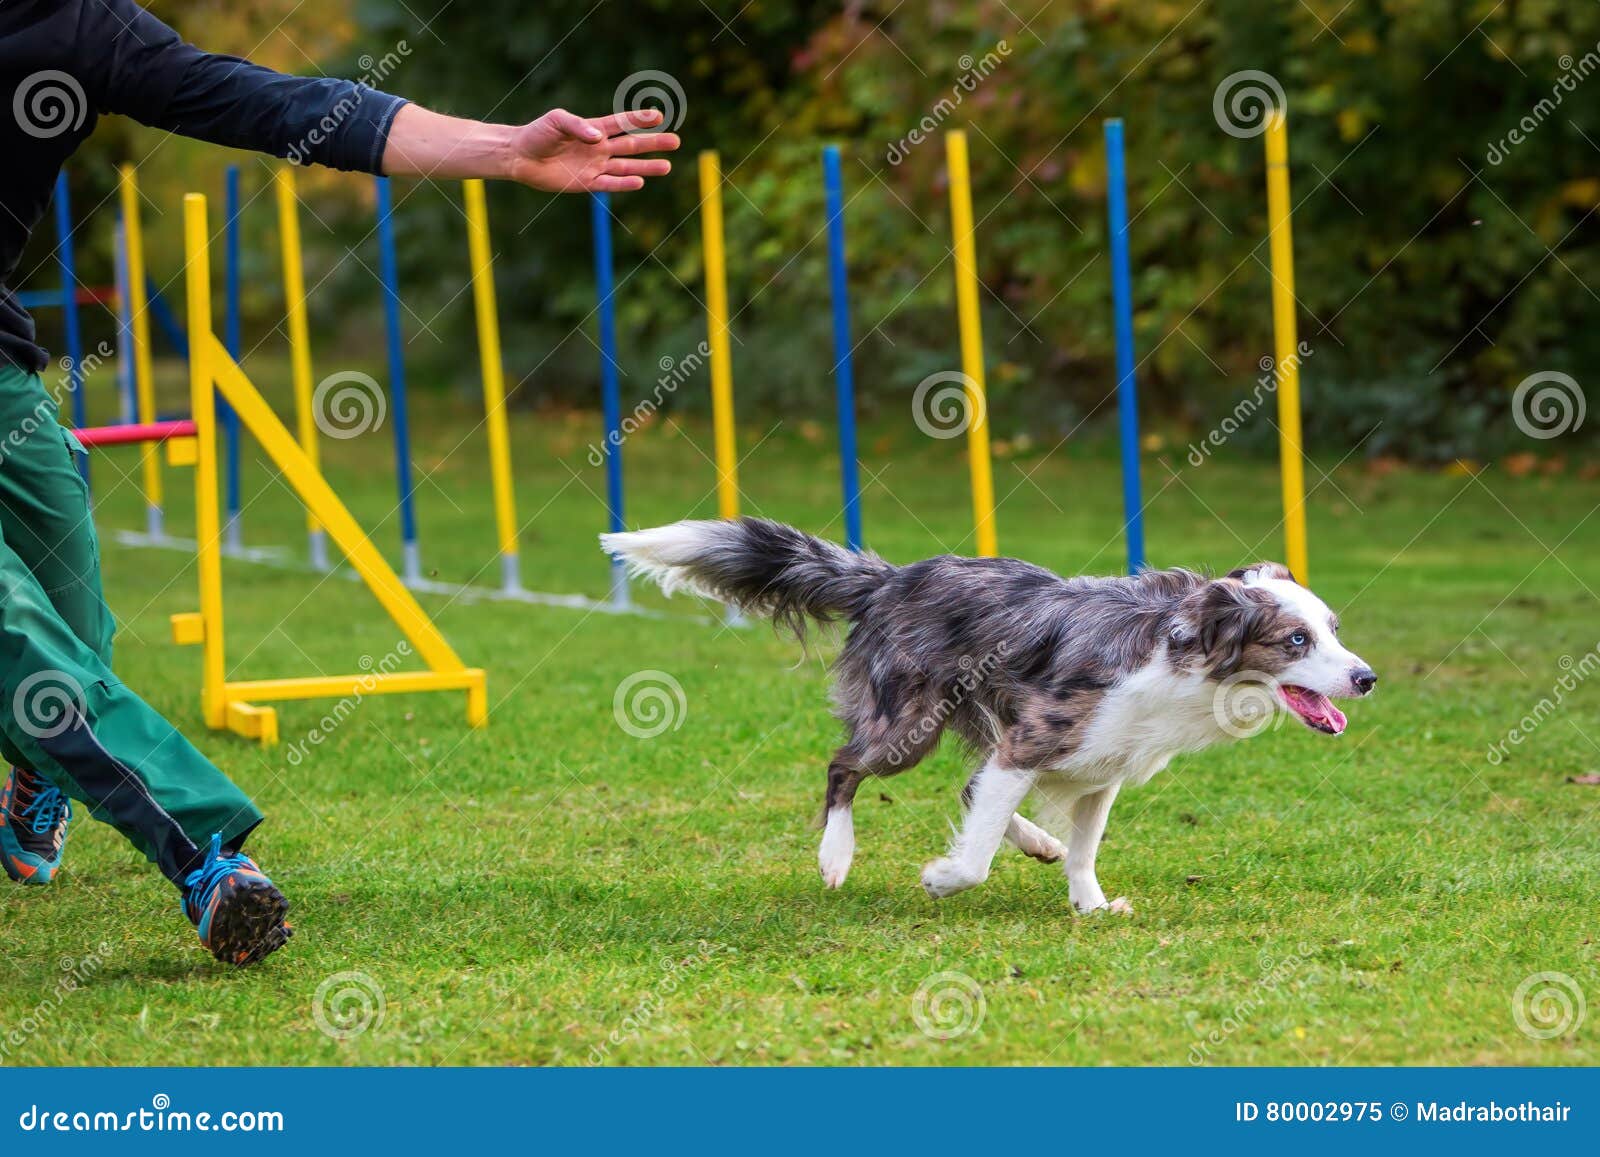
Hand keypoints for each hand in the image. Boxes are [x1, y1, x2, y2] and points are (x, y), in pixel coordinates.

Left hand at [506, 107, 678, 192]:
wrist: (520, 157)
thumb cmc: (537, 133)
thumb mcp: (556, 121)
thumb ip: (578, 125)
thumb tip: (599, 137)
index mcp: (593, 128)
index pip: (622, 123)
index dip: (640, 119)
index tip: (659, 116)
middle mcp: (599, 147)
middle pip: (632, 145)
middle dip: (653, 143)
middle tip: (675, 141)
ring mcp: (595, 166)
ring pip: (627, 166)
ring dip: (646, 167)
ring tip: (667, 166)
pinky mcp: (587, 183)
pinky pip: (610, 184)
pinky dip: (624, 184)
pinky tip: (640, 182)